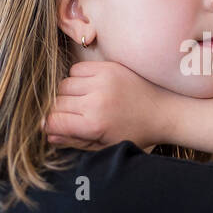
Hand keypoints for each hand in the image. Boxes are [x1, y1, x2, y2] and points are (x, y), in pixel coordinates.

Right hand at [43, 60, 173, 151]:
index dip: (49, 125)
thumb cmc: (134, 133)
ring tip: (82, 102)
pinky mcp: (108, 67)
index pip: (53, 121)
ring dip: (67, 94)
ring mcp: (102, 81)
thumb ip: (74, 140)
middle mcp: (96, 100)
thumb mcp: (105, 145)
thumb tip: (48, 133)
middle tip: (71, 116)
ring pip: (64, 84)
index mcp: (94, 124)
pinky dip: (77, 78)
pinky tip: (89, 88)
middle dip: (59, 111)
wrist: (164, 111)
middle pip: (56, 102)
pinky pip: (77, 69)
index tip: (52, 127)